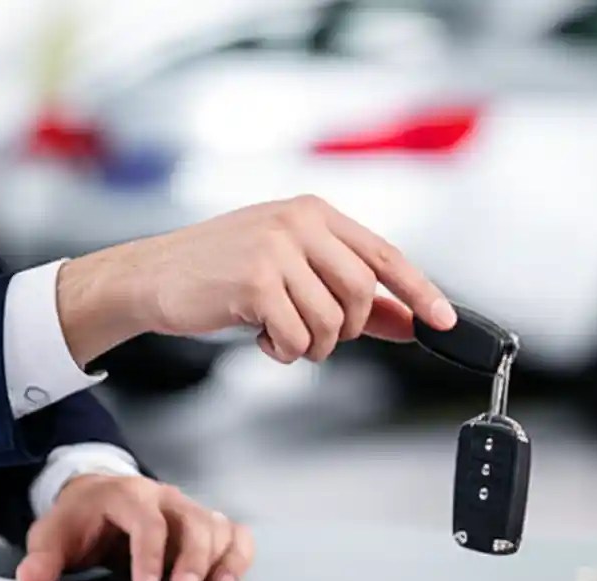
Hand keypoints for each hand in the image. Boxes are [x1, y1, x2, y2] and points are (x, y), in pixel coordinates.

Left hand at [15, 474, 253, 580]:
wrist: (96, 497)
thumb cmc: (81, 517)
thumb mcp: (53, 532)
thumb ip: (44, 557)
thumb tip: (32, 579)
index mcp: (128, 494)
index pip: (148, 521)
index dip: (150, 556)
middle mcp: (165, 498)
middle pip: (194, 521)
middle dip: (193, 558)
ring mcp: (187, 510)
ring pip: (218, 526)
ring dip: (220, 558)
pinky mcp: (202, 525)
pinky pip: (234, 534)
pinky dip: (237, 556)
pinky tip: (227, 579)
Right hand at [55, 194, 457, 366]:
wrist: (152, 276)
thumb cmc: (222, 273)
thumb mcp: (293, 273)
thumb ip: (353, 295)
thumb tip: (409, 321)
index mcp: (315, 212)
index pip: (385, 254)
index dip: (420, 291)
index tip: (445, 321)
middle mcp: (299, 222)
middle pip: (363, 295)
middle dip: (346, 330)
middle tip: (312, 333)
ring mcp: (276, 247)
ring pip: (332, 322)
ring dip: (310, 345)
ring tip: (279, 332)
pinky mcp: (254, 279)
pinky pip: (296, 338)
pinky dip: (283, 351)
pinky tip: (259, 335)